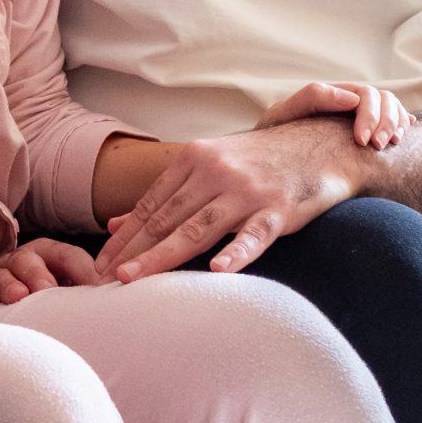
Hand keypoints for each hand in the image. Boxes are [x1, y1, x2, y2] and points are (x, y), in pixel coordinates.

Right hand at [0, 237, 103, 303]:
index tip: (100, 288)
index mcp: (50, 253)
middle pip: (28, 261)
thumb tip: (119, 289)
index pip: (69, 256)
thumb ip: (91, 283)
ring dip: (9, 285)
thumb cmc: (51, 292)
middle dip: (38, 274)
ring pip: (1, 275)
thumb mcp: (72, 282)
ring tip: (19, 297)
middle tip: (48, 290)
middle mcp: (23, 261)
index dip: (84, 270)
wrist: (13, 298)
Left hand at [92, 121, 368, 283]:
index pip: (150, 205)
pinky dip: (237, 253)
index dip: (123, 236)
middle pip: (165, 218)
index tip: (99, 263)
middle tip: (103, 278)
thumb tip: (118, 223)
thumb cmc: (260, 161)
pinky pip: (254, 235)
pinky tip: (219, 271)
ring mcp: (246, 190)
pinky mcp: (279, 209)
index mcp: (194, 159)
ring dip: (162, 255)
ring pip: (197, 228)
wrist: (321, 144)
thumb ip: (166, 194)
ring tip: (134, 278)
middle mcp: (214, 171)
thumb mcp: (209, 165)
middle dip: (132, 250)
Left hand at [256, 83, 412, 149]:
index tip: (362, 141)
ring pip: (393, 109)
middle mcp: (349, 103)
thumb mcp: (284, 115)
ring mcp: (359, 117)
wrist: (271, 160)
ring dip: (397, 125)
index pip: (365, 94)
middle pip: (384, 100)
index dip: (370, 115)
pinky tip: (399, 139)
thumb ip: (312, 99)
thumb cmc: (274, 137)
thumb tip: (352, 98)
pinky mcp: (366, 134)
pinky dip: (402, 126)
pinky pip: (393, 123)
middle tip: (378, 147)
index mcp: (332, 95)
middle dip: (387, 122)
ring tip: (390, 146)